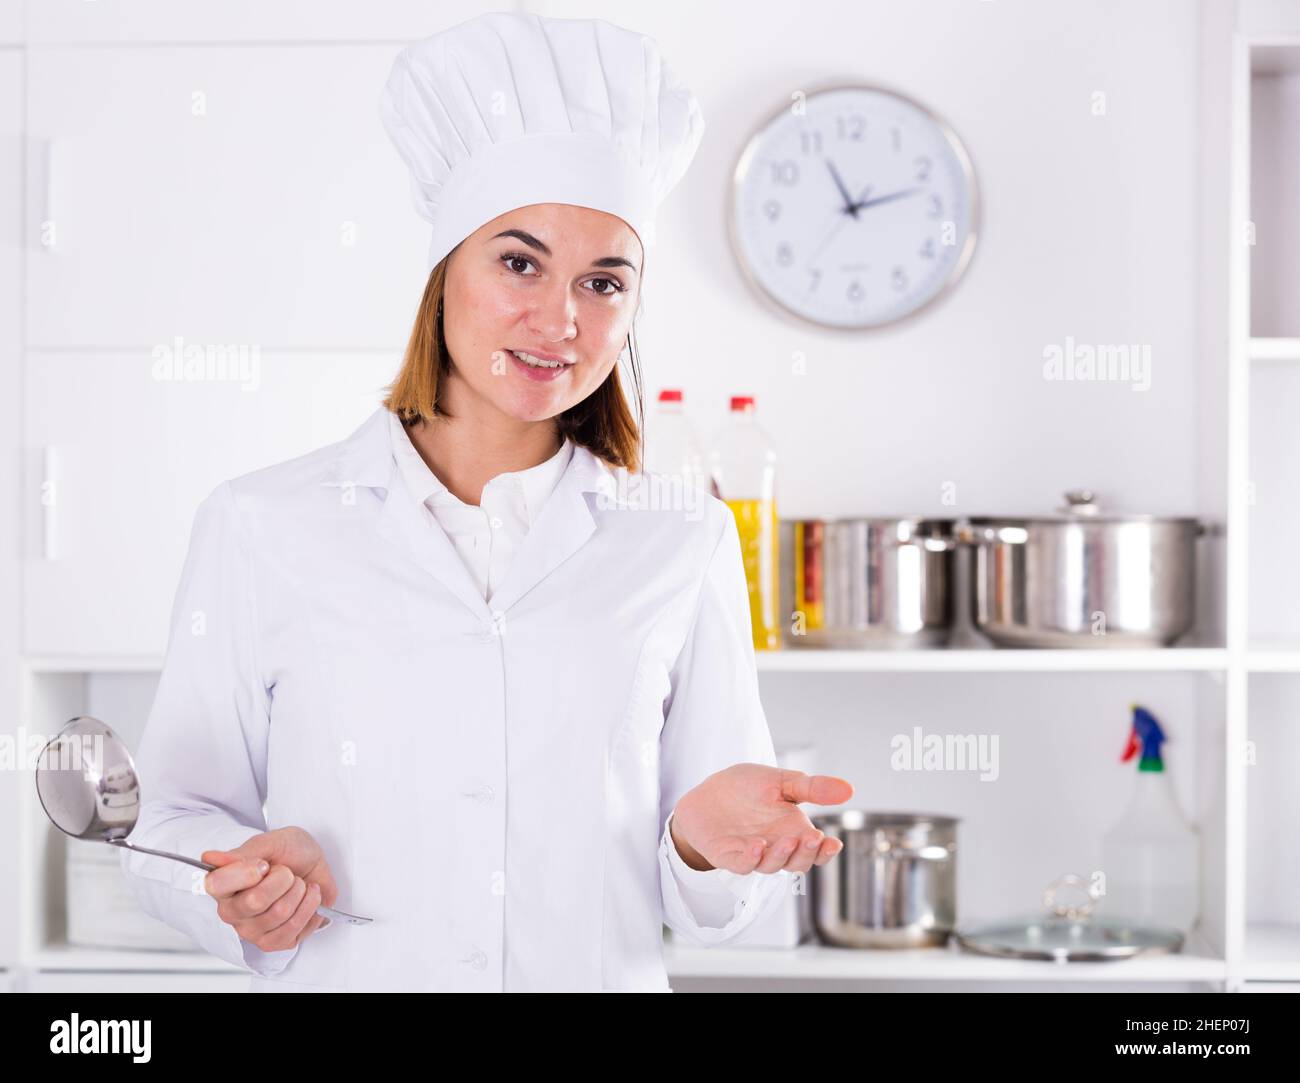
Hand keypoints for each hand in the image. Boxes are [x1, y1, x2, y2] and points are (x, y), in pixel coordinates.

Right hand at [202, 826, 337, 952]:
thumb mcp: (270, 843)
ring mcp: (251, 931)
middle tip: (286, 872)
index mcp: (222, 885)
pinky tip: (308, 897)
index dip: (246, 872)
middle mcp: (231, 912)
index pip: (216, 884)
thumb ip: (242, 853)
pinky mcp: (274, 943)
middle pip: (255, 901)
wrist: (317, 865)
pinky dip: (309, 906)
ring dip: (298, 891)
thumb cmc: (290, 853)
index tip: (264, 864)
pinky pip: (293, 928)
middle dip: (282, 878)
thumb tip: (209, 858)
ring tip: (298, 884)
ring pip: (280, 912)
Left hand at [670, 764, 853, 875]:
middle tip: (813, 838)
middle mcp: (775, 847)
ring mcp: (751, 854)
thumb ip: (812, 787)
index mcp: (792, 831)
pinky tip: (758, 846)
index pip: (815, 850)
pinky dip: (751, 859)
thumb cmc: (745, 788)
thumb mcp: (781, 781)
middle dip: (807, 854)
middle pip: (797, 862)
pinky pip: (742, 865)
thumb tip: (848, 789)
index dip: (826, 852)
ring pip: (771, 866)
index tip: (834, 843)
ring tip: (788, 840)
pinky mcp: (727, 856)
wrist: (706, 792)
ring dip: (781, 856)